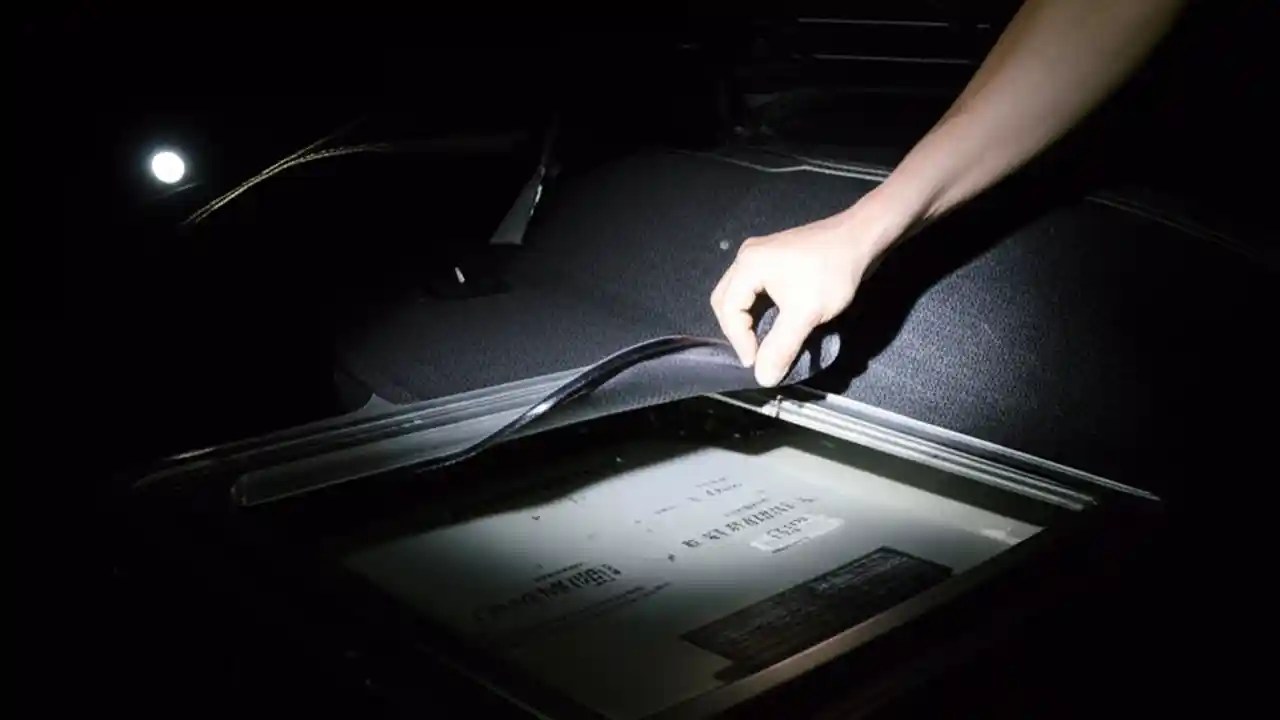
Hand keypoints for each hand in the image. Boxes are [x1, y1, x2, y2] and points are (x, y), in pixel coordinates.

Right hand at [709, 189, 909, 385]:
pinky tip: (771, 320)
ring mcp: (760, 253)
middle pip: (725, 299)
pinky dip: (756, 307)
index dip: (739, 341)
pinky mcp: (775, 256)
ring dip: (746, 319)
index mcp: (748, 265)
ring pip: (739, 292)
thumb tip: (763, 378)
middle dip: (736, 330)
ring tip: (760, 340)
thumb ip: (781, 348)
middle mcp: (747, 255)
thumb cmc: (831, 273)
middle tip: (754, 352)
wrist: (861, 238)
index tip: (758, 362)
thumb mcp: (805, 314)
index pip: (728, 310)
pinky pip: (753, 286)